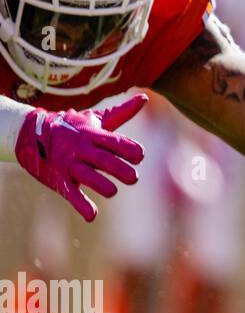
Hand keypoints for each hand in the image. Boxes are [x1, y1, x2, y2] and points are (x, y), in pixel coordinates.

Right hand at [15, 94, 147, 221]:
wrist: (31, 134)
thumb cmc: (72, 127)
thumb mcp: (95, 118)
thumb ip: (121, 113)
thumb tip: (144, 97)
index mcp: (92, 134)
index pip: (114, 141)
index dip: (128, 148)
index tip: (140, 155)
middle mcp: (81, 148)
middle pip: (103, 159)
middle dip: (119, 168)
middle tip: (134, 178)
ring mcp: (69, 164)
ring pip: (86, 176)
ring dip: (101, 184)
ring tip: (113, 190)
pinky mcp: (59, 179)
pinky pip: (70, 193)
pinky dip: (81, 204)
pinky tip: (91, 215)